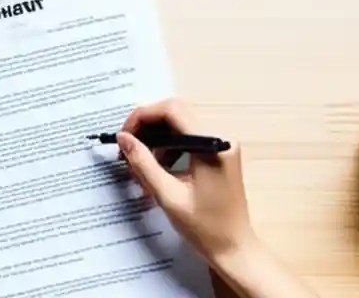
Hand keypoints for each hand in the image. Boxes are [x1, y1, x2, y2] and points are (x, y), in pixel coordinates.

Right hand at [117, 100, 253, 263]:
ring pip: (181, 123)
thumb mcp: (168, 196)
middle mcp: (221, 137)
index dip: (143, 116)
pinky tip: (160, 167)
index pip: (173, 110)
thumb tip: (123, 138)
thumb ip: (144, 163)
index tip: (124, 136)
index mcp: (212, 145)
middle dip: (148, 126)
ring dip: (158, 136)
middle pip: (177, 112)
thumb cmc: (205, 227)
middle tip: (128, 148)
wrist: (234, 248)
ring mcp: (223, 144)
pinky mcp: (220, 152)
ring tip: (141, 161)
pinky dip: (170, 146)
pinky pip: (189, 136)